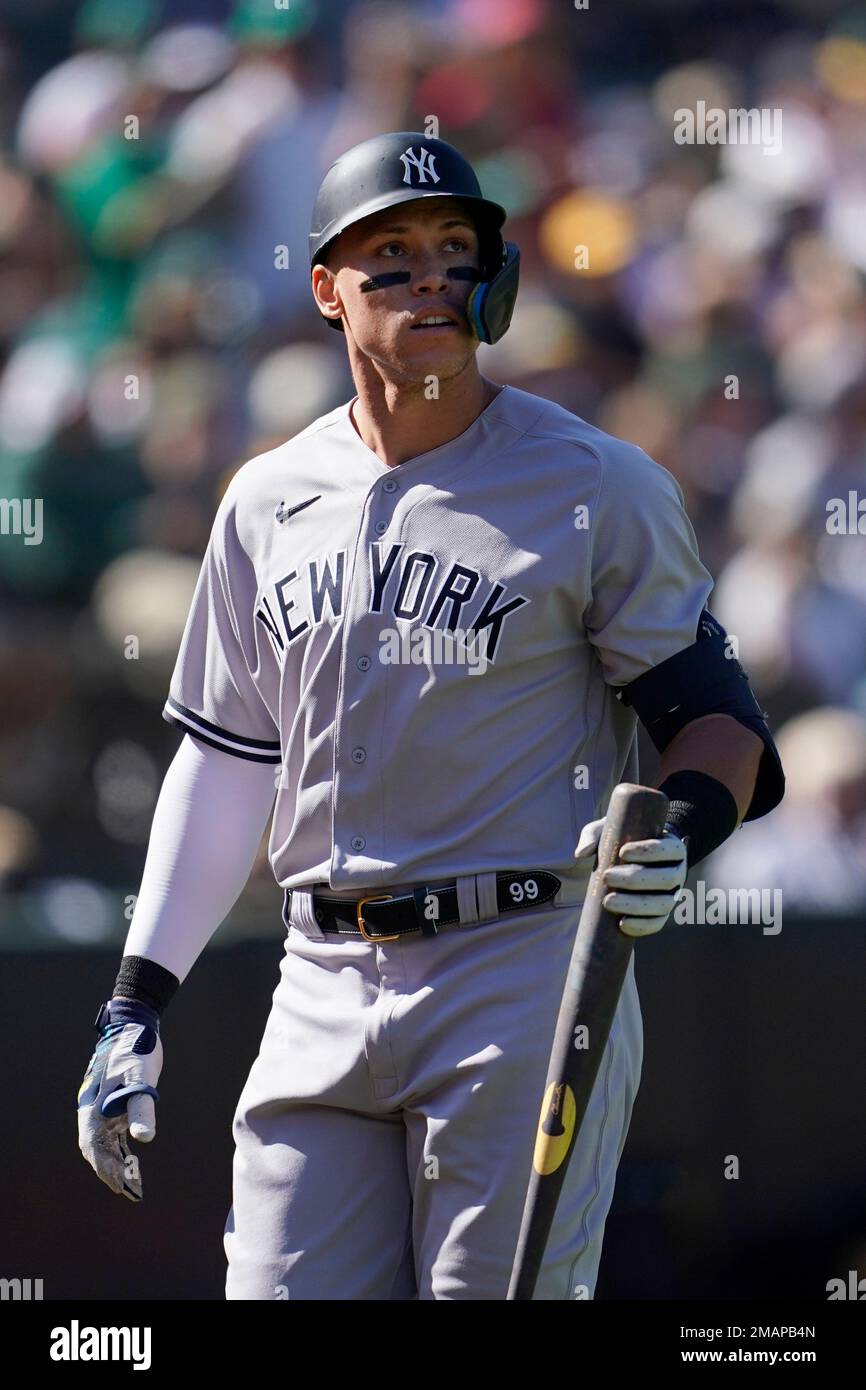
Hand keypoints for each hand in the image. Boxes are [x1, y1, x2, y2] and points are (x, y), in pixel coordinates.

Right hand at [77, 998, 162, 1201]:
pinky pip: (114, 1133)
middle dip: (111, 1171)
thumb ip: (141, 1108)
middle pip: (98, 1149)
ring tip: (133, 1184)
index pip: (94, 1147)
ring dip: (117, 1162)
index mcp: (94, 1108)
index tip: (120, 1186)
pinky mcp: (115, 1103)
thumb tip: (145, 1138)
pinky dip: (122, 1149)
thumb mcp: (140, 1079)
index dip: (106, 1168)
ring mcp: (103, 1108)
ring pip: (106, 1143)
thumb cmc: (135, 1051)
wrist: (133, 1026)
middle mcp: (94, 1110)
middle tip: (131, 1192)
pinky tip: (132, 1161)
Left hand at [574, 818, 686, 936]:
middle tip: (607, 876)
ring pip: (663, 903)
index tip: (623, 852)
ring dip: (636, 905)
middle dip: (636, 879)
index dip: (650, 851)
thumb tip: (581, 852)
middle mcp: (677, 873)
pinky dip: (642, 925)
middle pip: (667, 879)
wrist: (630, 863)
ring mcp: (672, 895)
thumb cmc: (622, 841)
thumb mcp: (610, 831)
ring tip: (608, 902)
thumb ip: (594, 835)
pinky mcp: (661, 914)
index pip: (670, 850)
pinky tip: (622, 924)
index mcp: (672, 849)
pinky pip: (657, 923)